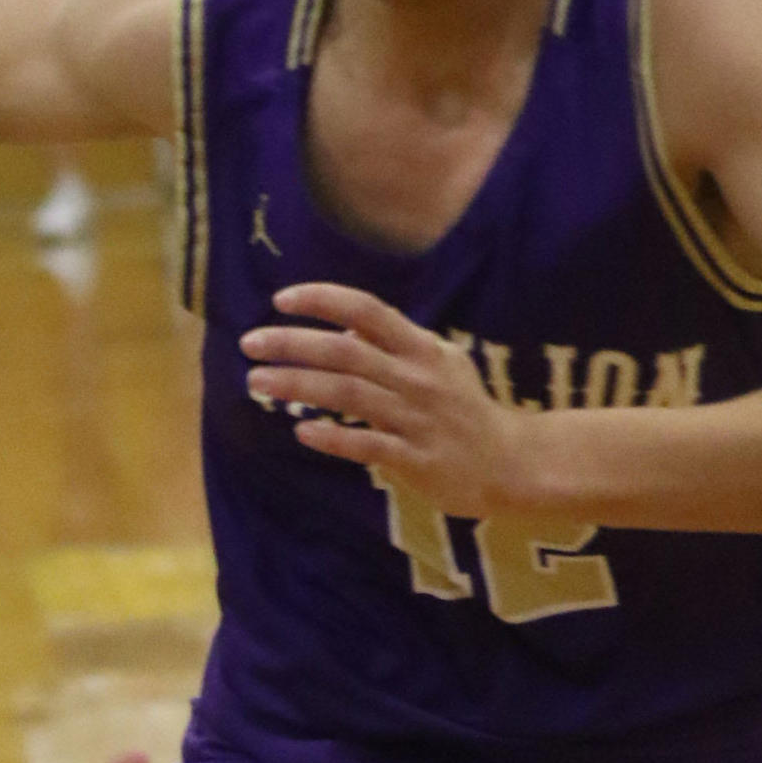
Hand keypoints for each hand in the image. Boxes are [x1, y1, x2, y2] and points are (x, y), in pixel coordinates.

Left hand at [244, 282, 538, 515]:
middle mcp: (417, 378)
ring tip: (257, 382)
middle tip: (251, 343)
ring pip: (349, 394)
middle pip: (347, 351)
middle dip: (294, 343)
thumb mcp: (438, 364)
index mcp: (421, 349)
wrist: (510, 462)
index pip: (368, 311)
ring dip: (299, 385)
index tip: (281, 299)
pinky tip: (301, 432)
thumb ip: (394, 345)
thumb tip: (345, 323)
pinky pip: (367, 445)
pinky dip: (333, 437)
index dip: (324, 300)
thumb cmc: (464, 410)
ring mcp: (416, 418)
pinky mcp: (415, 459)